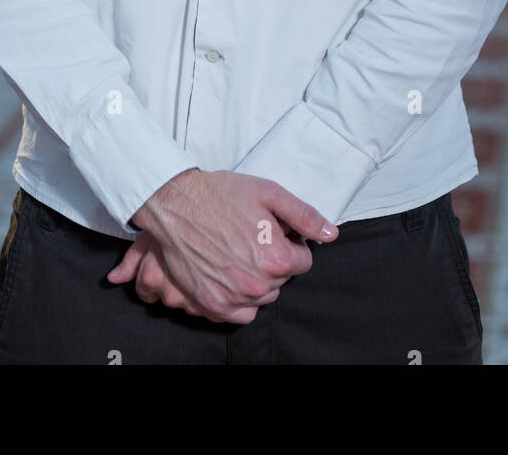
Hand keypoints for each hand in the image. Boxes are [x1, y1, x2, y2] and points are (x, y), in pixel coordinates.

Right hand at [106, 168, 337, 324]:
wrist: (177, 203)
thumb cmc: (222, 195)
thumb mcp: (270, 193)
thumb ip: (305, 216)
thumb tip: (331, 235)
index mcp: (276, 258)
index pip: (303, 261)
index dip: (291, 243)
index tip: (275, 232)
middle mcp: (257, 284)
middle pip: (283, 279)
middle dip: (275, 260)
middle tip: (254, 238)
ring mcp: (233, 297)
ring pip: (264, 297)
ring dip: (259, 280)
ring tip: (242, 253)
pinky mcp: (212, 304)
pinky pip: (241, 314)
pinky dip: (241, 299)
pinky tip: (232, 275)